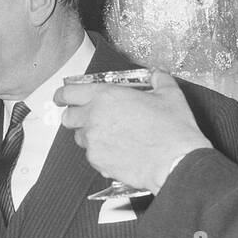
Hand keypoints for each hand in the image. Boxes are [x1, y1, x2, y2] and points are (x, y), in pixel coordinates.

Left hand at [54, 71, 211, 192]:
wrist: (175, 162)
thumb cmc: (172, 129)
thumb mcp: (169, 94)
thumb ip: (158, 79)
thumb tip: (156, 74)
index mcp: (105, 97)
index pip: (69, 93)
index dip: (62, 95)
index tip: (62, 97)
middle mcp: (93, 118)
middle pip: (67, 117)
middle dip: (75, 115)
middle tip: (88, 116)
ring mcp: (93, 142)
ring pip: (80, 137)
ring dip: (89, 135)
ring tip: (112, 135)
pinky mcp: (98, 162)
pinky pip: (92, 155)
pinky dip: (101, 152)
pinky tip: (119, 151)